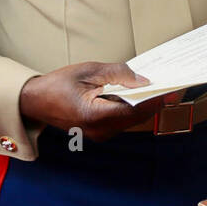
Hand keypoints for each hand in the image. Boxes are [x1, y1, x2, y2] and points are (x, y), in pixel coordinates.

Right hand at [17, 61, 171, 142]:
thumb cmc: (58, 84)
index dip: (155, 99)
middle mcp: (99, 130)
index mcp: (94, 115)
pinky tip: (140, 94)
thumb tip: (143, 81)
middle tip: (171, 85)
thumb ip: (118, 74)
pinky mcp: (100, 132)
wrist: (35, 101)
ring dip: (145, 104)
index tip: (171, 89)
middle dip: (154, 101)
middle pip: (137, 117)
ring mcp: (100, 134)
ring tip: (159, 87)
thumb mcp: (89, 71)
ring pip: (132, 120)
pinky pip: (123, 120)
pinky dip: (134, 108)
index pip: (134, 109)